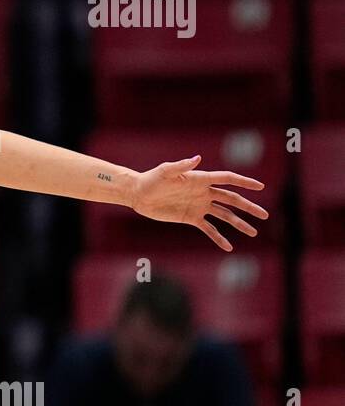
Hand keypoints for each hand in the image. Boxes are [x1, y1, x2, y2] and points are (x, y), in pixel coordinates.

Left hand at [130, 155, 267, 251]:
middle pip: (231, 200)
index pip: (227, 180)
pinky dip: (219, 237)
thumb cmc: (151, 179)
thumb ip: (182, 166)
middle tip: (265, 215)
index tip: (261, 187)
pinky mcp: (191, 218)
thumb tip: (198, 158)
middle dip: (248, 207)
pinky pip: (209, 229)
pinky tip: (229, 247)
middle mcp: (204, 192)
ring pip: (224, 215)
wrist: (139, 194)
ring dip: (239, 223)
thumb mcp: (165, 171)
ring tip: (254, 232)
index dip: (244, 182)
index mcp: (201, 179)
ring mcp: (199, 206)